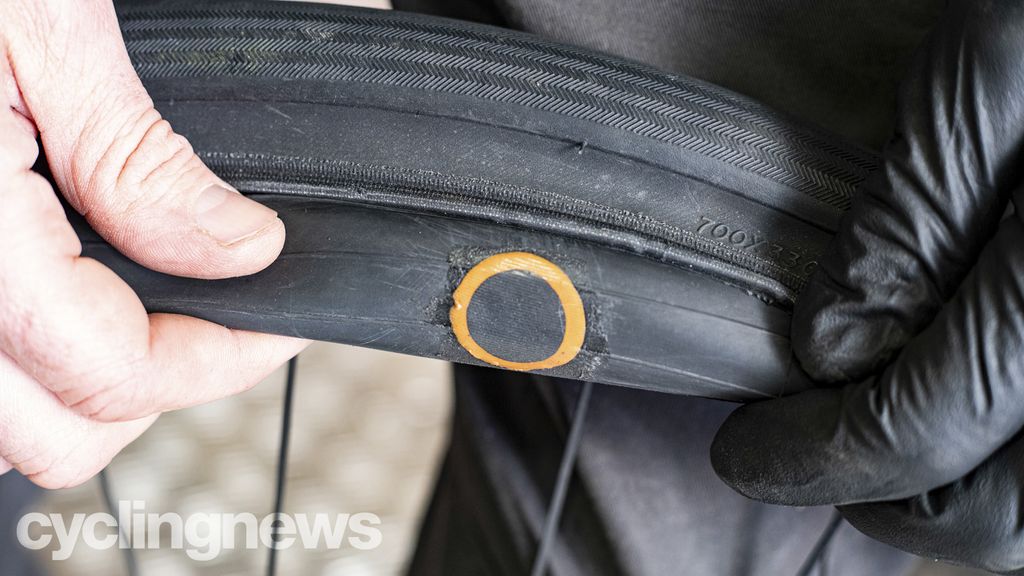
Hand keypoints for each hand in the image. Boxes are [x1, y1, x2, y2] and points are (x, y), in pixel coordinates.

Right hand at [0, 0, 305, 487]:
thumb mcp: (45, 29)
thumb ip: (139, 159)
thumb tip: (242, 248)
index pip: (112, 371)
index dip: (223, 358)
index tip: (279, 321)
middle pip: (59, 433)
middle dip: (161, 386)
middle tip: (223, 320)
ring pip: (10, 424)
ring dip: (92, 385)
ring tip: (153, 304)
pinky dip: (32, 359)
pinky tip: (74, 290)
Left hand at [711, 0, 1023, 571]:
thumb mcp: (995, 79)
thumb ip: (917, 219)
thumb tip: (833, 350)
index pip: (923, 429)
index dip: (813, 456)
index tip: (740, 451)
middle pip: (999, 508)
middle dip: (881, 494)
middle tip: (801, 451)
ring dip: (947, 491)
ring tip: (868, 439)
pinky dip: (999, 458)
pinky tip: (949, 404)